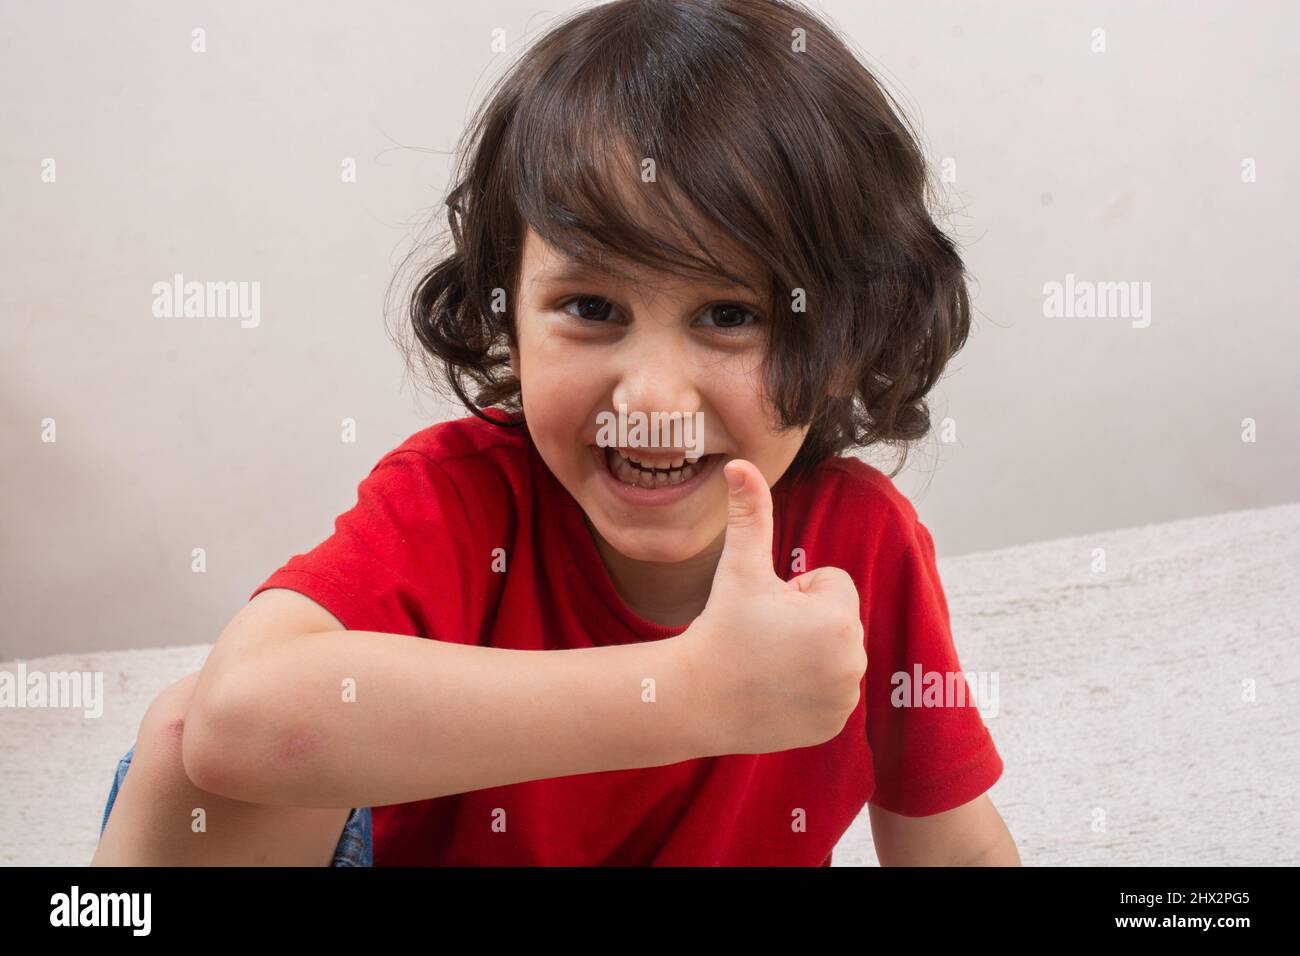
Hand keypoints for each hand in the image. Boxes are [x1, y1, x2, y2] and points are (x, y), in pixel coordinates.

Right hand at [680, 458, 866, 755]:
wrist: (697, 699)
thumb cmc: (720, 626)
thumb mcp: (739, 568)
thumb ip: (750, 513)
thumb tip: (741, 463)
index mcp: (838, 617)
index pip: (833, 584)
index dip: (797, 592)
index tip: (766, 612)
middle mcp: (853, 660)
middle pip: (837, 619)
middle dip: (806, 623)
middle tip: (763, 638)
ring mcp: (845, 696)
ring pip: (835, 653)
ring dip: (810, 653)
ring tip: (768, 665)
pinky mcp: (835, 724)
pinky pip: (832, 691)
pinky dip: (810, 690)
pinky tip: (775, 693)